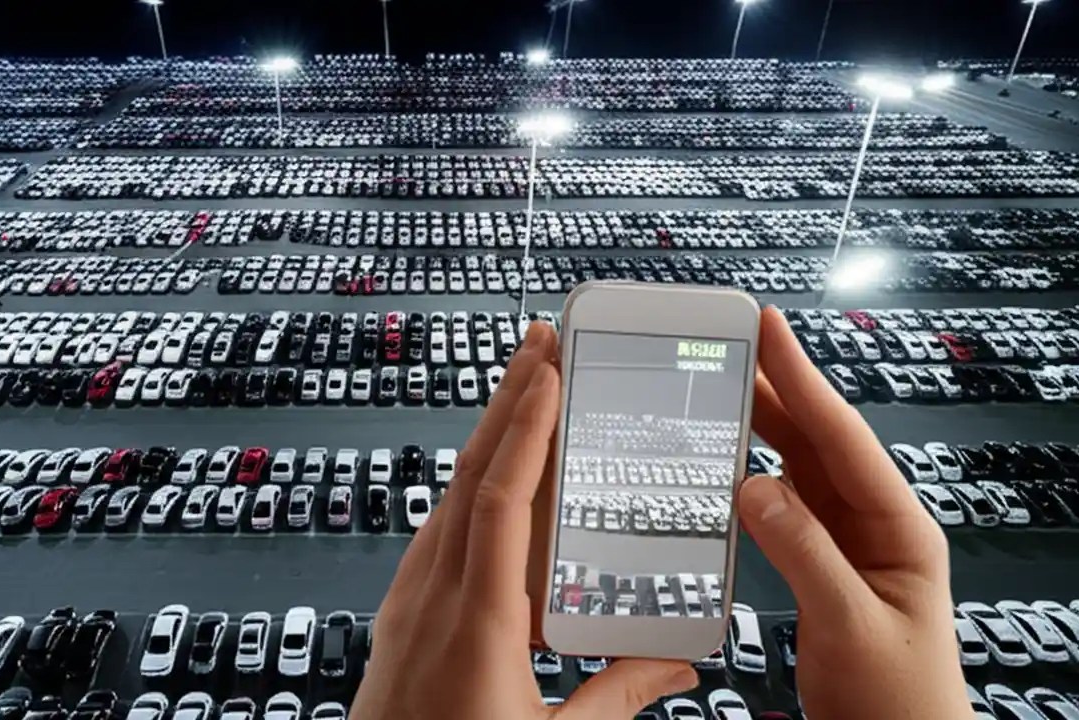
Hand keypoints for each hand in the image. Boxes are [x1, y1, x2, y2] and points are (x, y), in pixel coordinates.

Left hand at [353, 321, 698, 719]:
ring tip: (523, 393)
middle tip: (536, 342)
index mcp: (477, 623)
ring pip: (448, 497)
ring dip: (487, 439)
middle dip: (506, 402)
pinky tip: (489, 481)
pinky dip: (468, 488)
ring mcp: (409, 600)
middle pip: (469, 476)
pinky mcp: (401, 612)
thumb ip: (615, 695)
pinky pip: (436, 530)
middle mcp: (433, 597)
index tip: (545, 372)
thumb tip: (677, 664)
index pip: (499, 500)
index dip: (525, 429)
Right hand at [740, 308, 971, 719]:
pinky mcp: (821, 561)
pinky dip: (752, 476)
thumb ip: (804, 553)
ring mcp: (848, 540)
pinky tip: (729, 461)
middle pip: (819, 440)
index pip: (845, 438)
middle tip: (736, 342)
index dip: (805, 380)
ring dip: (763, 426)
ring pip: (799, 466)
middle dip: (779, 388)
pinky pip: (784, 504)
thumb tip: (754, 487)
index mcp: (900, 528)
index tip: (772, 331)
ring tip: (724, 385)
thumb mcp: (851, 625)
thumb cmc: (898, 700)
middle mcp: (875, 524)